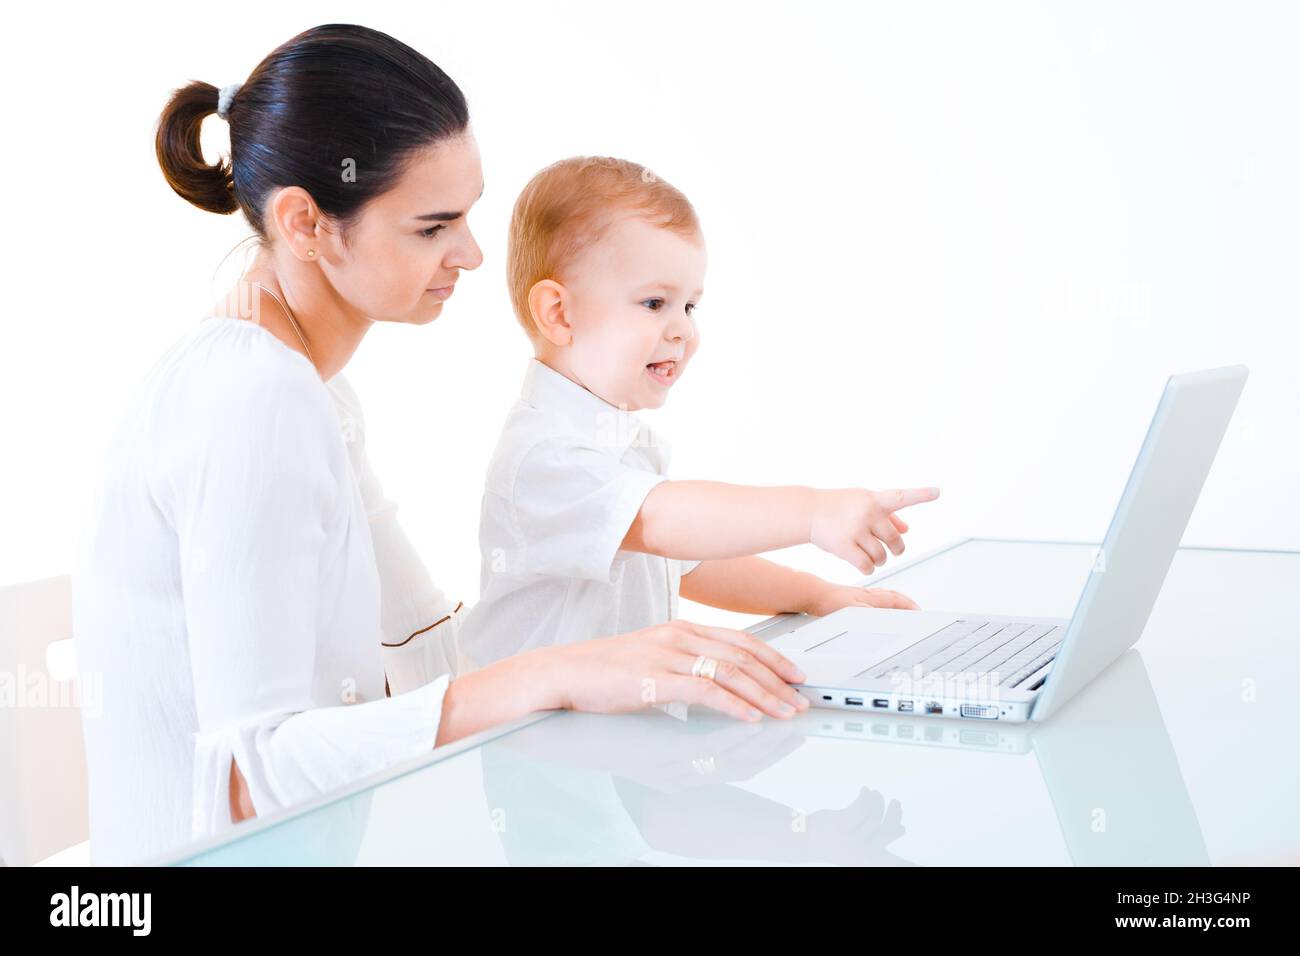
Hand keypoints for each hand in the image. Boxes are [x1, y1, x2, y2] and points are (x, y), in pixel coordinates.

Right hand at [545, 619, 811, 722]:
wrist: (564, 671)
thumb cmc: (604, 669)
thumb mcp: (652, 657)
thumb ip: (685, 663)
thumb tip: (717, 684)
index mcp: (681, 628)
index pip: (740, 639)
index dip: (773, 657)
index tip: (794, 674)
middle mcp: (679, 637)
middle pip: (742, 655)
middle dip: (777, 678)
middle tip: (800, 697)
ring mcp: (667, 656)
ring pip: (730, 672)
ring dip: (764, 694)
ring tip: (784, 710)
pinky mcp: (654, 679)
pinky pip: (704, 690)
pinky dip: (732, 704)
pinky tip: (749, 716)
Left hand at [804, 582, 919, 615]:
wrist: (811, 594)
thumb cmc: (829, 601)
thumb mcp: (856, 612)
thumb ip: (874, 616)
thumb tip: (892, 621)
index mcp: (871, 597)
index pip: (897, 600)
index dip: (910, 606)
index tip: (920, 612)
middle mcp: (866, 595)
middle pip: (891, 597)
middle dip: (905, 604)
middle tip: (914, 610)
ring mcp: (857, 596)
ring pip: (881, 598)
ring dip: (893, 603)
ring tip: (899, 610)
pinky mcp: (848, 600)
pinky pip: (870, 602)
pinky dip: (879, 605)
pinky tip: (873, 611)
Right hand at [808, 486, 938, 574]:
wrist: (808, 511)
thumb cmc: (839, 505)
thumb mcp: (863, 501)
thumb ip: (888, 514)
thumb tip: (907, 528)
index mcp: (874, 500)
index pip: (901, 497)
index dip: (920, 495)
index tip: (937, 492)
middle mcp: (866, 514)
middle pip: (895, 540)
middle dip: (897, 549)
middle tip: (895, 551)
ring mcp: (855, 530)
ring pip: (881, 556)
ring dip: (881, 561)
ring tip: (874, 557)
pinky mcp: (844, 546)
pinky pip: (866, 565)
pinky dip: (869, 568)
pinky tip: (865, 565)